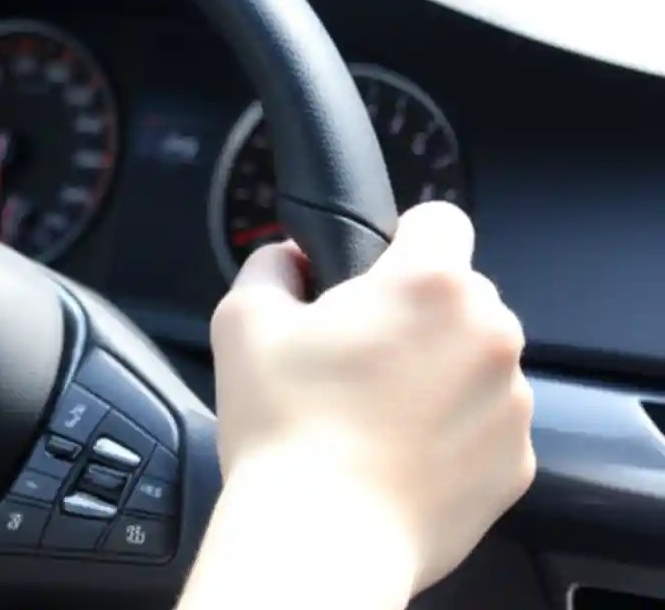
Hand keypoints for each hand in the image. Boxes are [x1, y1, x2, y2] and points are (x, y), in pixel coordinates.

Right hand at [209, 202, 533, 594]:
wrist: (320, 537)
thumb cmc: (283, 428)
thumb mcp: (243, 321)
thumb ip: (271, 265)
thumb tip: (291, 258)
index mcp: (430, 284)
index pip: (439, 219)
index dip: (397, 242)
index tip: (368, 280)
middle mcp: (489, 334)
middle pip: (458, 297)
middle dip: (413, 316)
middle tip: (353, 358)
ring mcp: (512, 402)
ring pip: (474, 362)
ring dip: (435, 374)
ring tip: (371, 415)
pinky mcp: (515, 462)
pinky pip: (484, 424)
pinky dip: (449, 432)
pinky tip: (396, 454)